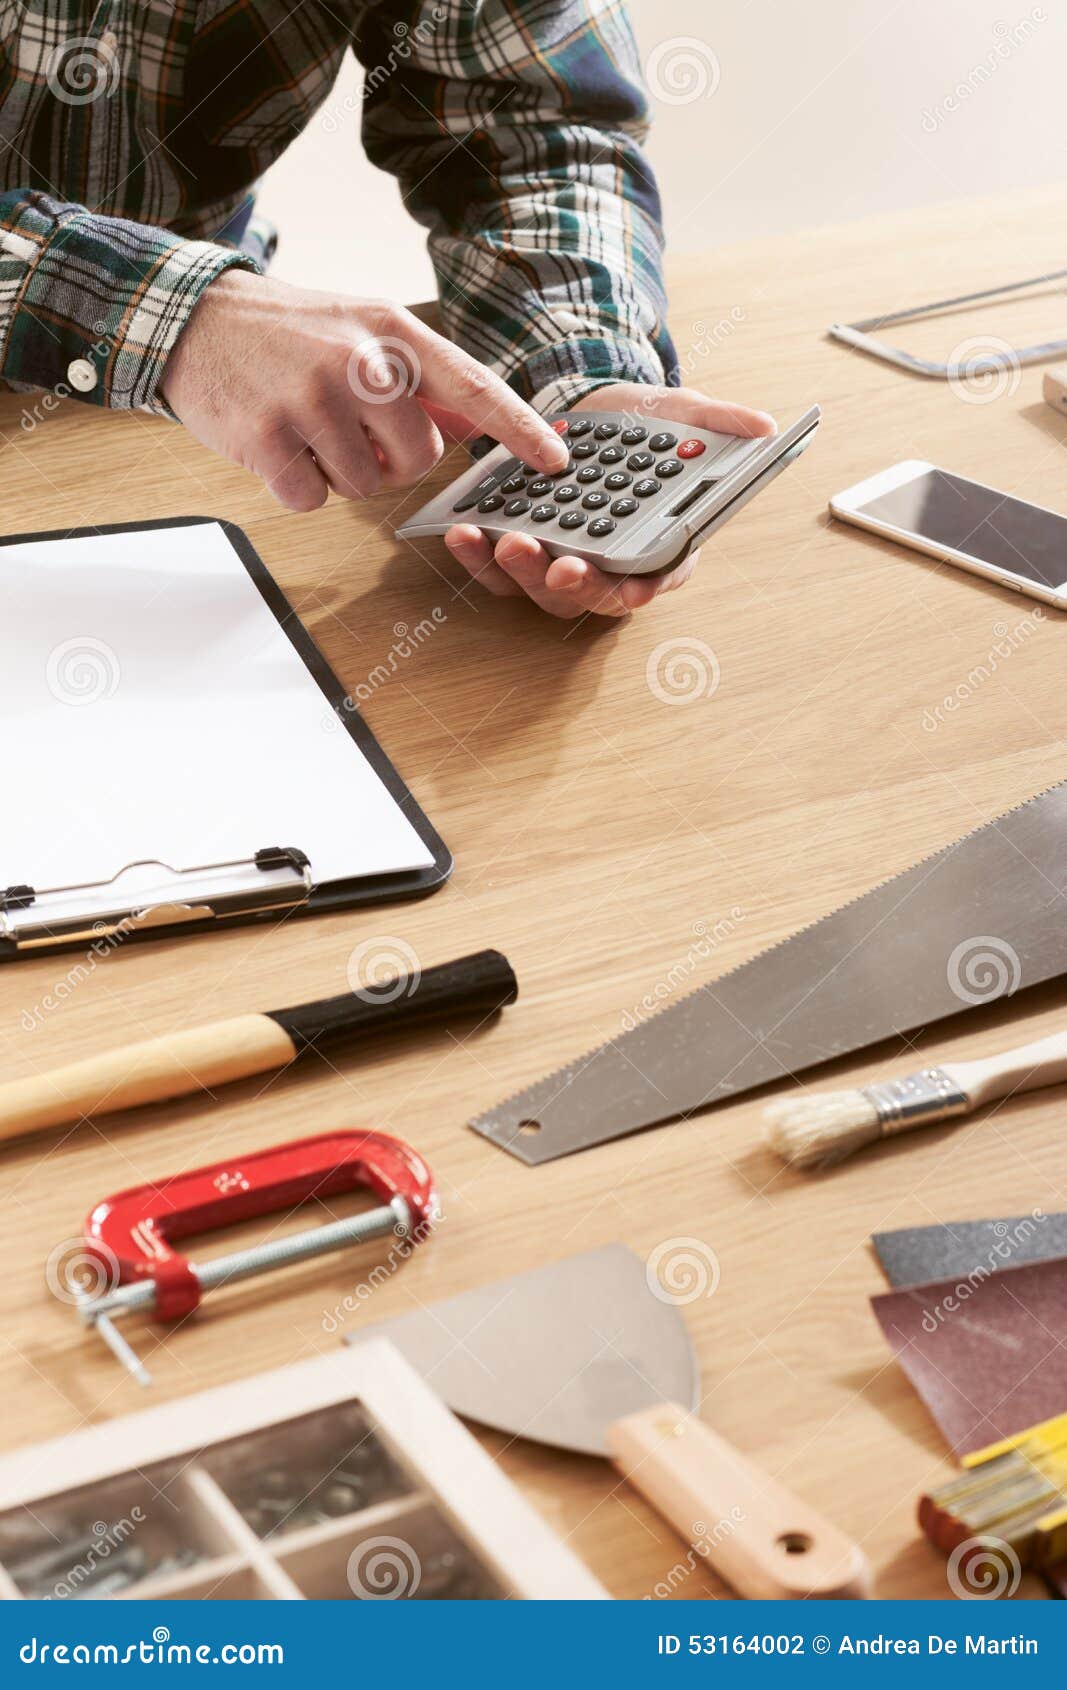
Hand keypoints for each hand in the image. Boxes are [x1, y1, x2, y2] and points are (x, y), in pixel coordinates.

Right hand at [159, 271, 569, 509]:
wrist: (197, 319)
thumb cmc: (290, 331)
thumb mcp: (364, 331)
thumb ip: (424, 380)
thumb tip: (480, 425)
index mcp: (393, 332)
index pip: (473, 387)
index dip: (520, 429)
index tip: (557, 460)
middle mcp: (360, 362)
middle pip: (418, 458)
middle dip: (389, 459)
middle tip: (349, 428)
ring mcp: (312, 399)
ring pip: (364, 485)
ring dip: (338, 472)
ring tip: (306, 426)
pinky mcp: (268, 438)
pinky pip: (311, 500)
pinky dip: (295, 485)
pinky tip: (277, 444)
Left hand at [444, 384, 775, 618]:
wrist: (591, 411)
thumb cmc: (644, 424)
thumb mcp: (683, 413)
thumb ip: (719, 422)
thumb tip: (764, 426)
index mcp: (661, 544)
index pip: (658, 578)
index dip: (644, 589)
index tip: (632, 591)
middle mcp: (611, 566)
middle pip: (594, 595)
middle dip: (576, 586)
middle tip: (561, 566)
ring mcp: (564, 562)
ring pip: (542, 589)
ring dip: (522, 573)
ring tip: (506, 541)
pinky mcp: (524, 550)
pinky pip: (498, 569)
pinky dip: (479, 558)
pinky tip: (464, 532)